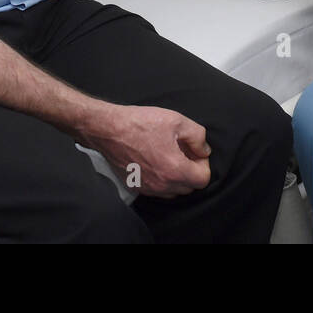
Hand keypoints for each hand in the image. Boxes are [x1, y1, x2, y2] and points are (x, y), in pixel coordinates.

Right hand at [84, 105, 212, 198]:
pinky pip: (158, 190)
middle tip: (184, 151)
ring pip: (174, 191)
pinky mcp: (137, 187)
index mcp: (175, 170)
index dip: (203, 163)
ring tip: (170, 155)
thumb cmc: (140, 123)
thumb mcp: (177, 121)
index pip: (203, 179)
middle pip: (190, 187)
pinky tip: (157, 160)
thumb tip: (204, 150)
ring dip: (178, 177)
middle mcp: (162, 185)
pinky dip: (163, 179)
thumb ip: (198, 137)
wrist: (108, 130)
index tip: (195, 151)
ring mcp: (148, 189)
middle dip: (192, 170)